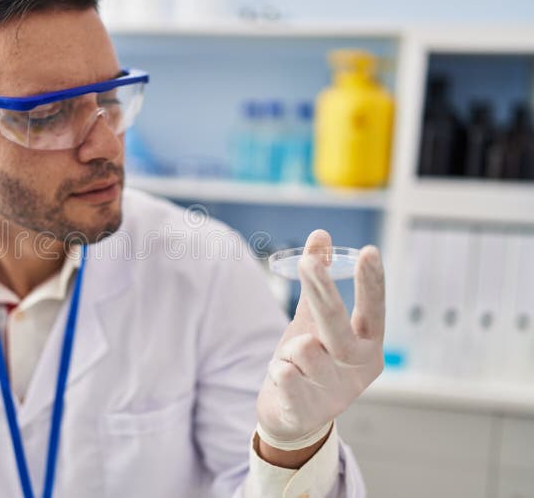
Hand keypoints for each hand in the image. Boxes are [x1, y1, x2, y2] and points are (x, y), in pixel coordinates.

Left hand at [257, 229, 384, 447]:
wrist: (293, 418)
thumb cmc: (309, 360)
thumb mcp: (313, 319)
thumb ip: (317, 280)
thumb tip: (321, 234)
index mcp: (368, 345)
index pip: (374, 311)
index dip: (372, 283)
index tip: (369, 251)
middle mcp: (359, 369)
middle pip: (340, 327)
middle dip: (324, 293)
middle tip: (308, 262)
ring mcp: (336, 393)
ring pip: (304, 349)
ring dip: (290, 348)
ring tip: (293, 359)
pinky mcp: (308, 411)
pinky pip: (285, 374)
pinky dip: (279, 369)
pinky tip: (284, 377)